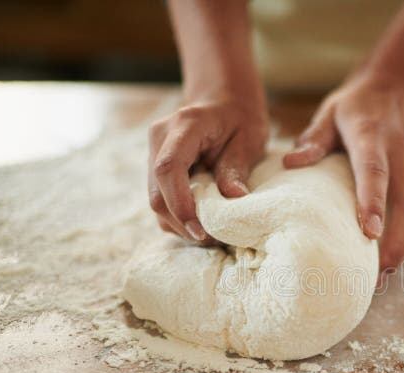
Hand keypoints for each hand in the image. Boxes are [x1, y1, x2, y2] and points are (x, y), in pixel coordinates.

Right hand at [148, 93, 267, 241]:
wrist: (224, 101)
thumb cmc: (240, 119)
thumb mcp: (249, 139)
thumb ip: (237, 168)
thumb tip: (234, 200)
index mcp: (184, 126)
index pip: (168, 169)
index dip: (180, 204)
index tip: (200, 230)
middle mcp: (160, 138)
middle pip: (157, 193)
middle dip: (182, 223)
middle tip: (213, 240)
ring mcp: (153, 153)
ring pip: (156, 201)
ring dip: (180, 224)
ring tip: (211, 234)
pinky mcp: (155, 168)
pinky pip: (161, 200)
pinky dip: (178, 217)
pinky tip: (201, 222)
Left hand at [283, 73, 403, 272]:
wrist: (400, 85)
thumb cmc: (356, 107)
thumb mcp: (329, 113)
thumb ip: (313, 140)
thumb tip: (290, 163)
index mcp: (372, 134)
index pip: (375, 171)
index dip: (373, 203)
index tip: (368, 235)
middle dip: (395, 242)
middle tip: (376, 275)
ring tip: (384, 272)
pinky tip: (398, 251)